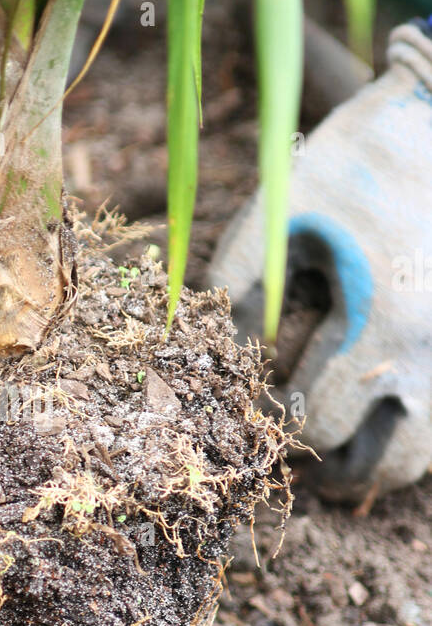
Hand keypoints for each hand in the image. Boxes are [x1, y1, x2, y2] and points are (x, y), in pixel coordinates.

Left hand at [209, 19, 431, 501]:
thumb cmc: (360, 162)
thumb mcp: (286, 209)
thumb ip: (237, 282)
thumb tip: (216, 348)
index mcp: (379, 327)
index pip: (318, 423)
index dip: (280, 421)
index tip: (264, 404)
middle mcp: (431, 355)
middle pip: (381, 463)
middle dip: (332, 461)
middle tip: (305, 445)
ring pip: (422, 456)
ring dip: (379, 462)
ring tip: (347, 451)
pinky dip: (412, 427)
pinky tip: (384, 409)